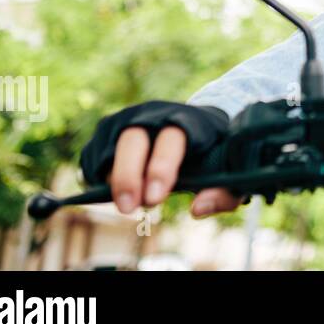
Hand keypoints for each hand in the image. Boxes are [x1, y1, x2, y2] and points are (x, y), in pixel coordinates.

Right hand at [108, 125, 245, 217]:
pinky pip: (94, 157)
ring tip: (124, 204)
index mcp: (189, 119)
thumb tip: (197, 210)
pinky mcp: (106, 132)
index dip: (161, 166)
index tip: (155, 199)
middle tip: (129, 209)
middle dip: (128, 175)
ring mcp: (127, 120)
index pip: (173, 137)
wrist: (192, 128)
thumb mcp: (229, 173)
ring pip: (110, 148)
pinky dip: (98, 177)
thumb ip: (223, 193)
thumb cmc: (212, 154)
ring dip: (112, 179)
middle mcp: (154, 114)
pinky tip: (112, 193)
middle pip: (133, 138)